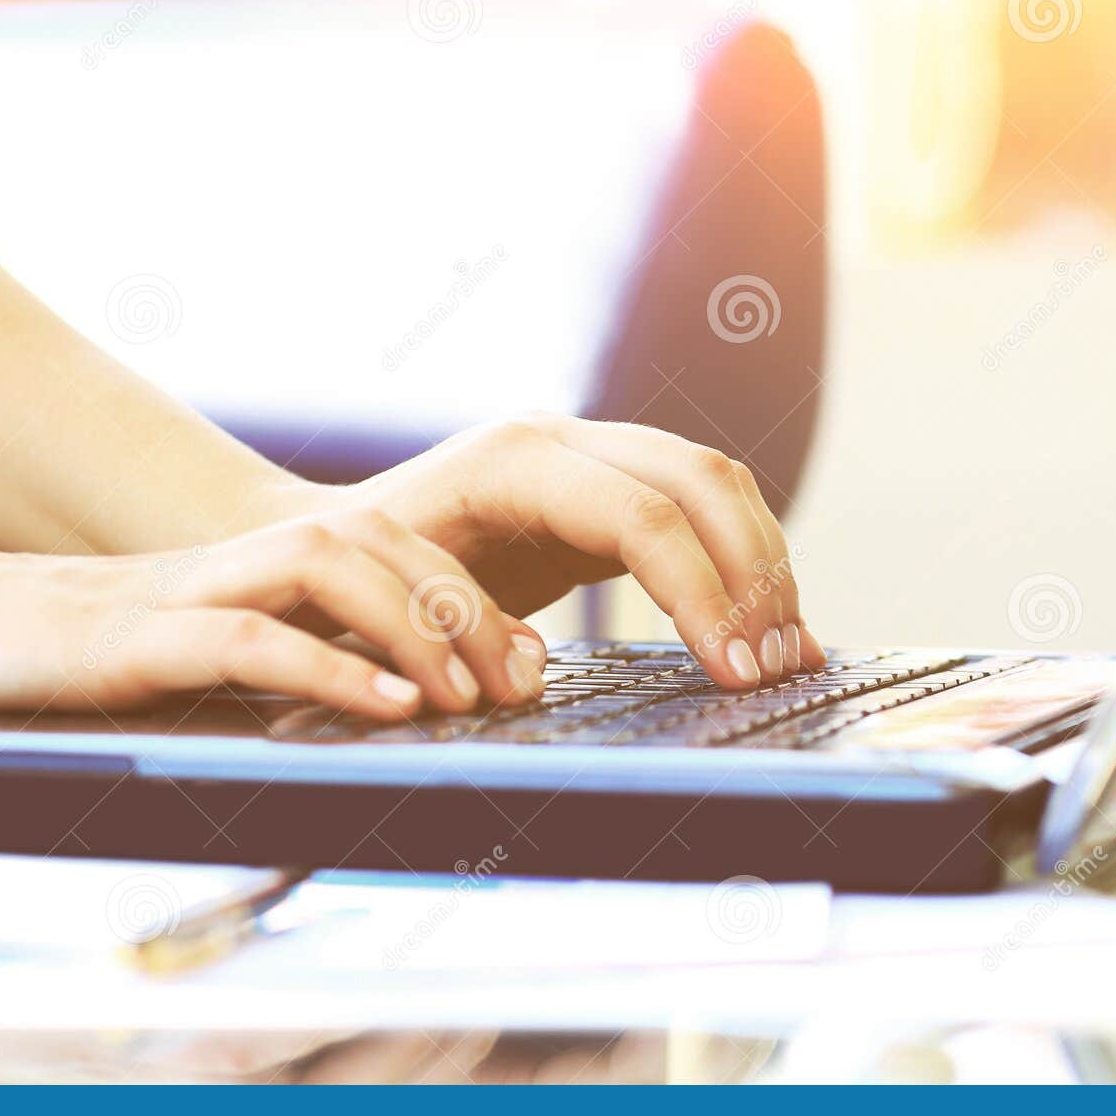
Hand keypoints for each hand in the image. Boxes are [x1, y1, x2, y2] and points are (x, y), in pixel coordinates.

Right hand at [0, 508, 545, 732]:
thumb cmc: (86, 666)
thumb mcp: (210, 667)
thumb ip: (290, 673)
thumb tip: (397, 711)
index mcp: (262, 567)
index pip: (394, 550)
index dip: (471, 597)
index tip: (529, 664)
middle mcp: (235, 561)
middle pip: (380, 542)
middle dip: (466, 607)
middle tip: (524, 683)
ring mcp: (187, 590)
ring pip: (326, 565)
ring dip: (413, 624)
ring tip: (469, 695)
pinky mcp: (132, 637)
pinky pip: (245, 638)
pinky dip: (327, 666)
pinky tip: (388, 706)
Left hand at [263, 415, 823, 689]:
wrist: (327, 542)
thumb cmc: (354, 586)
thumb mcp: (403, 608)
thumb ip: (471, 632)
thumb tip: (537, 677)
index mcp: (513, 460)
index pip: (643, 516)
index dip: (701, 594)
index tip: (734, 672)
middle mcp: (559, 438)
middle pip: (702, 479)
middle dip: (754, 575)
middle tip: (776, 666)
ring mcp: (588, 451)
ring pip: (715, 482)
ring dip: (763, 565)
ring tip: (788, 651)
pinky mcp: (605, 484)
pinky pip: (698, 504)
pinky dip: (741, 558)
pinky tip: (764, 623)